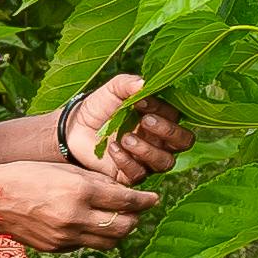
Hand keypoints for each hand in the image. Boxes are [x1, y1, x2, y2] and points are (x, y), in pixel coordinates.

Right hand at [0, 149, 157, 255]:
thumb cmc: (27, 175)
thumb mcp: (65, 170)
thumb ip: (97, 183)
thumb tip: (125, 193)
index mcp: (80, 191)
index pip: (127, 202)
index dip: (145, 201)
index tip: (153, 199)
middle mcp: (75, 217)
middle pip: (124, 227)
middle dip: (135, 219)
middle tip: (136, 210)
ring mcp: (65, 237)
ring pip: (109, 242)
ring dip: (118, 231)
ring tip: (116, 218)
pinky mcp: (55, 248)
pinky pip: (85, 245)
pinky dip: (93, 236)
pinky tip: (87, 223)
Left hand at [63, 74, 196, 190]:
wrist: (73, 127)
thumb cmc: (99, 106)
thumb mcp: (114, 89)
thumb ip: (129, 83)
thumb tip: (145, 84)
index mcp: (161, 118)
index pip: (177, 116)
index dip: (164, 110)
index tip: (141, 101)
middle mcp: (160, 140)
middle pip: (184, 142)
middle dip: (168, 132)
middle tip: (145, 122)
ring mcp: (147, 159)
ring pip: (166, 162)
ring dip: (148, 150)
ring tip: (126, 138)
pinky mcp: (131, 174)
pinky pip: (139, 174)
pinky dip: (127, 161)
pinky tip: (113, 148)